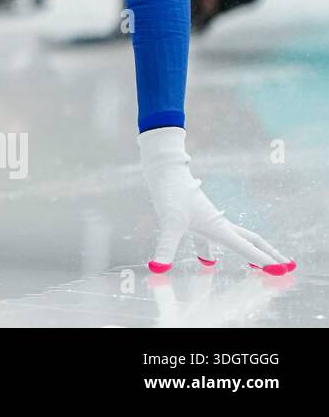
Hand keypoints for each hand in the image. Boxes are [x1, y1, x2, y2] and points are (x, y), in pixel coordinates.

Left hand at [139, 127, 293, 274]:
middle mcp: (219, 224)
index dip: (266, 262)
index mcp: (219, 228)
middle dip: (269, 254)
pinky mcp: (196, 218)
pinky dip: (212, 252)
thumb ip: (166, 247)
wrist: (165, 170)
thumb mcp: (169, 222)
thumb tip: (158, 269)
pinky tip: (207, 262)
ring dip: (248, 252)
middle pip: (252, 241)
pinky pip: (210, 240)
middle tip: (286, 266)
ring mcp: (208, 220)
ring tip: (257, 266)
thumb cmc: (171, 193)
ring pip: (235, 239)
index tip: (283, 273)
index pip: (248, 249)